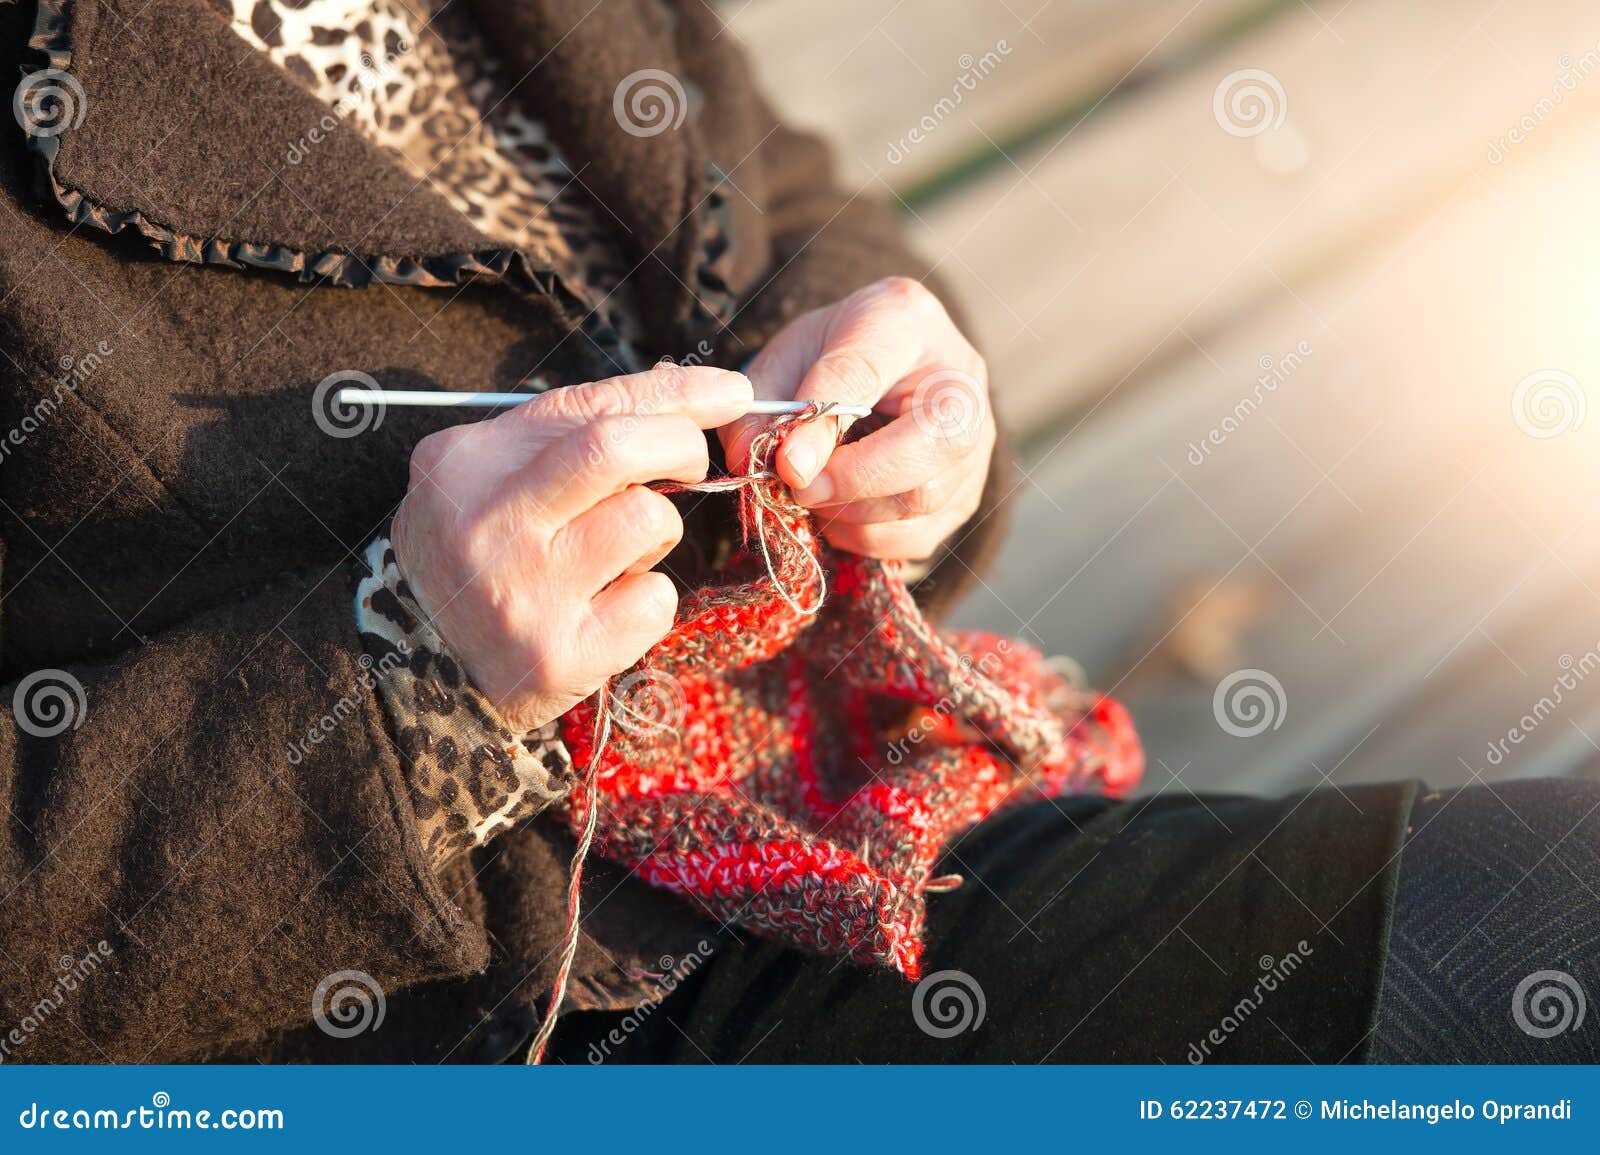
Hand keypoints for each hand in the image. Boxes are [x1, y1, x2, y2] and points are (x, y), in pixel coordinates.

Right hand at [392, 366, 751, 729]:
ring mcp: (523, 593)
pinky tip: (609, 610)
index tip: (730, 390)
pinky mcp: (559, 654)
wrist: (423, 675)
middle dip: (678, 444)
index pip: (586, 405)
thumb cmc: (478, 561)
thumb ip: (567, 437)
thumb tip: (675, 394)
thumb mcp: (490, 482)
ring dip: (658, 530)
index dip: (673, 391)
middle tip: (690, 463)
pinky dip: (650, 599)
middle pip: (616, 448)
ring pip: (645, 519)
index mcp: (467, 463)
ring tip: (622, 555)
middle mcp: (490, 523)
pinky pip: (654, 600)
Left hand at [721, 277, 994, 560]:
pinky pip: (919, 535)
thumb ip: (763, 402)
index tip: (785, 462)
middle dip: (855, 477)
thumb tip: (749, 458)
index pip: (865, 372)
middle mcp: (960, 378)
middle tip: (800, 489)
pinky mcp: (968, 493)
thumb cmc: (836, 355)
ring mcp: (978, 439)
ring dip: (854, 511)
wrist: (890, 368)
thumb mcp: (789, 356)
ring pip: (925, 497)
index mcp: (905, 319)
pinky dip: (867, 536)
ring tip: (813, 495)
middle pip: (931, 441)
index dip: (822, 424)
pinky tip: (838, 514)